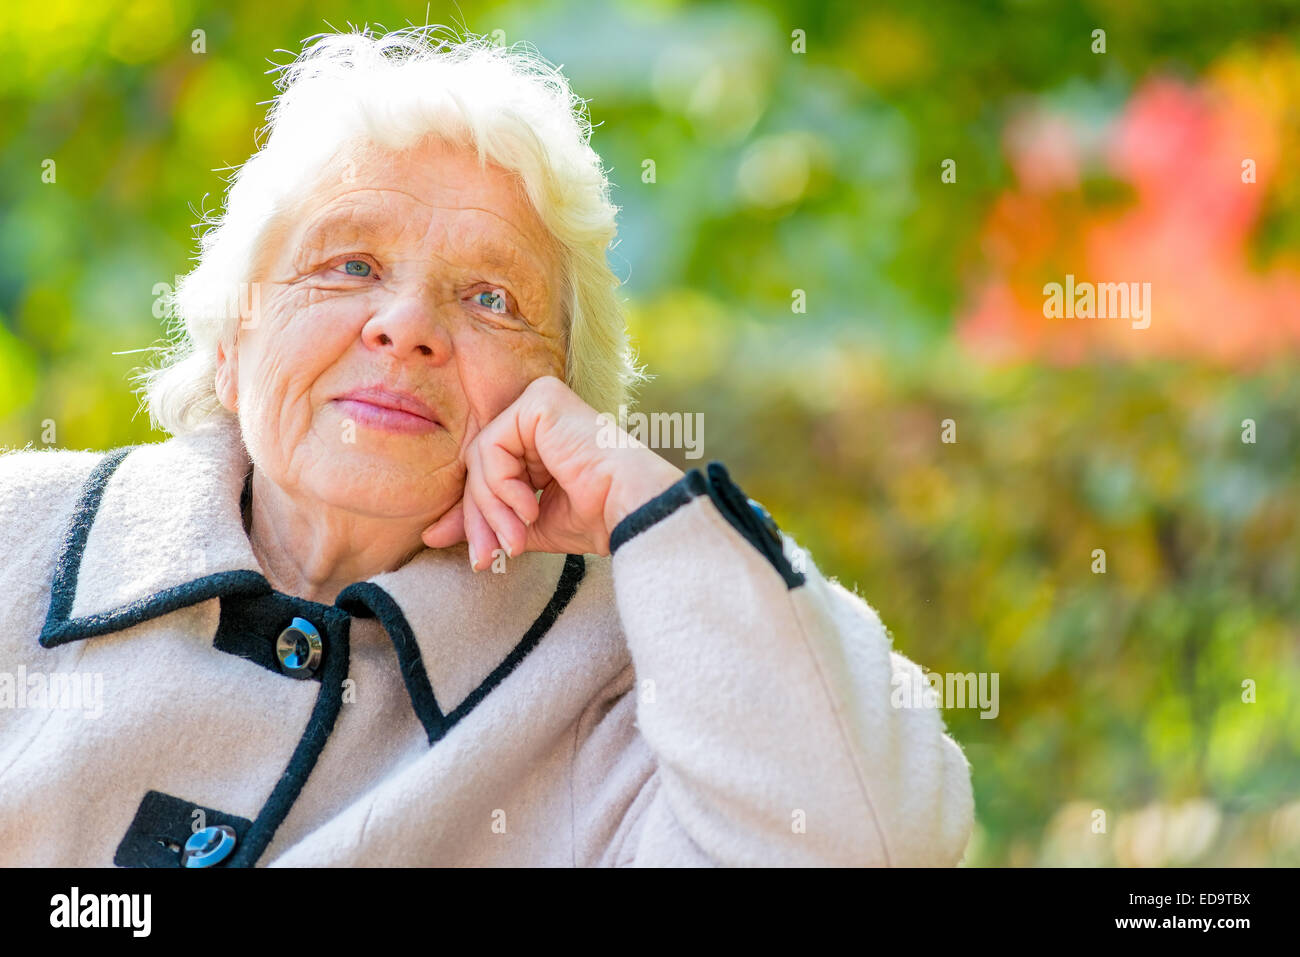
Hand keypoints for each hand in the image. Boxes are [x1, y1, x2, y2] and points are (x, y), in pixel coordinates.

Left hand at [421, 376, 685, 568]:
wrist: (632, 510)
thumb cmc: (596, 517)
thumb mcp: (528, 523)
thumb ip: (486, 520)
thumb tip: (432, 534)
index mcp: (540, 437)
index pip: (487, 471)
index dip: (476, 515)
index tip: (478, 557)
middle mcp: (538, 413)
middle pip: (479, 465)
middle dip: (480, 518)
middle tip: (488, 558)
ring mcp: (538, 402)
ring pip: (480, 459)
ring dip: (492, 508)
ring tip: (518, 537)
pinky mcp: (538, 402)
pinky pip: (492, 448)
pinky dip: (502, 486)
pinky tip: (531, 506)